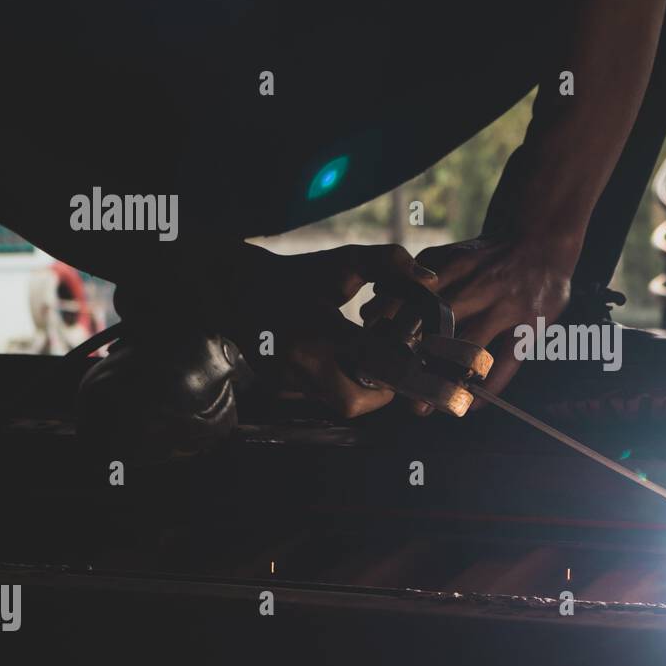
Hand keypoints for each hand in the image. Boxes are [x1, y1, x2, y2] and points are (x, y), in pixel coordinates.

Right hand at [229, 243, 437, 416]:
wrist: (236, 287)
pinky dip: (335, 385)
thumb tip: (429, 281)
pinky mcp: (277, 386)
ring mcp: (285, 377)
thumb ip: (390, 263)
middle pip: (351, 402)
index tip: (407, 355)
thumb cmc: (297, 274)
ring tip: (366, 365)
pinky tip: (337, 363)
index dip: (396, 365)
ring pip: (334, 404)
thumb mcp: (344, 261)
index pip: (370, 361)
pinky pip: (318, 396)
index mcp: (317, 326)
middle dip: (377, 395)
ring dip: (357, 391)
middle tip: (389, 375)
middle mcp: (298, 359)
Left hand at [363, 237, 572, 399]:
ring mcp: (507, 306)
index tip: (374, 350)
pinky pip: (508, 363)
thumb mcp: (451, 255)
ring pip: (470, 349)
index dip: (392, 327)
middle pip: (438, 327)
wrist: (542, 238)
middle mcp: (480, 285)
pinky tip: (471, 403)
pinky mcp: (531, 324)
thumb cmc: (487, 256)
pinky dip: (489, 387)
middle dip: (413, 358)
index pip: (415, 300)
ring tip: (428, 404)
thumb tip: (371, 305)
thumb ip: (412, 282)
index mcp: (456, 266)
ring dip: (447, 380)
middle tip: (395, 385)